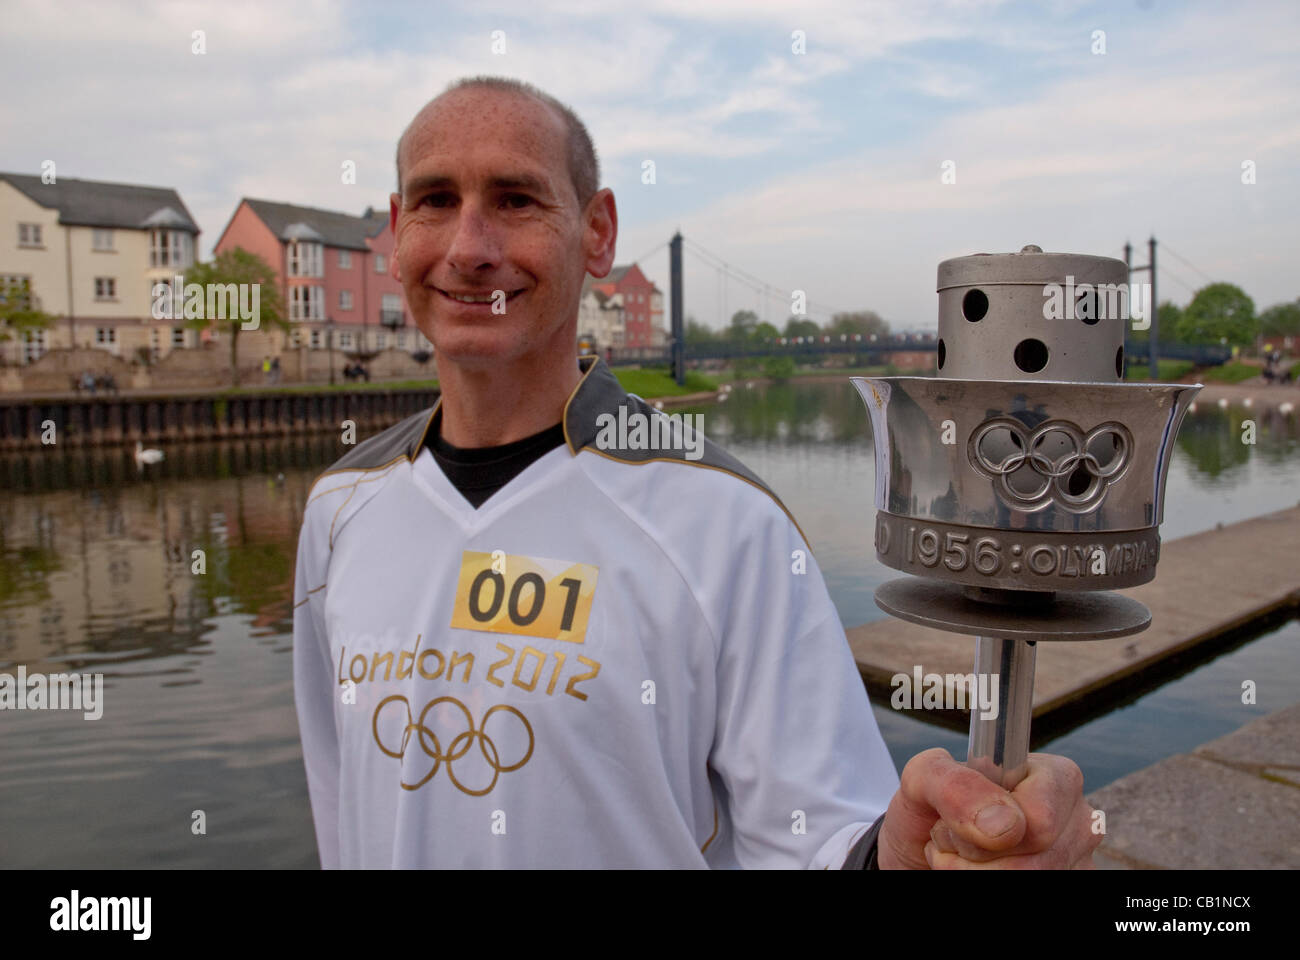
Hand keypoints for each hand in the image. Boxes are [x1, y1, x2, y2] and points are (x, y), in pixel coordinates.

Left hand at [876, 747, 1100, 868]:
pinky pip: (1024, 897)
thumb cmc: (931, 807)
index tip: (957, 822)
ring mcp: (1076, 860)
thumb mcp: (924, 779)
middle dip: (974, 856)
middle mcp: (1078, 820)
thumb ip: (955, 784)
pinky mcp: (1069, 881)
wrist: (920, 846)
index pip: (1038, 820)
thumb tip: (1005, 824)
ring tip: (960, 856)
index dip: (985, 830)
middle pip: (1034, 862)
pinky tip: (979, 870)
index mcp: (1057, 777)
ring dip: (975, 874)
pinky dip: (984, 885)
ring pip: (1029, 881)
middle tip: (952, 840)